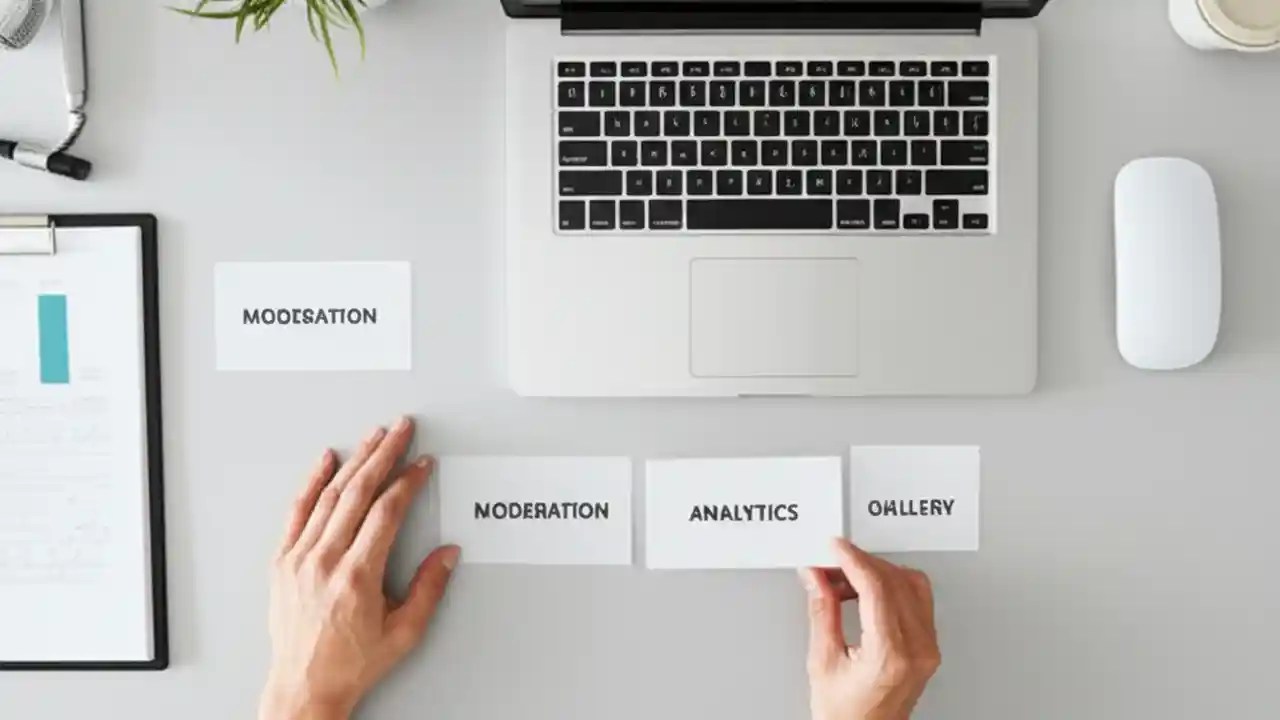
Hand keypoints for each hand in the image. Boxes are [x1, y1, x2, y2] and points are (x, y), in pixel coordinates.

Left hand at [259, 417, 460, 719]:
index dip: (408, 481)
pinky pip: (297, 512)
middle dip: (383, 454)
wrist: (304, 686)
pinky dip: (312, 483)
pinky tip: (325, 462)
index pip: (387, 512)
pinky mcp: (282, 563)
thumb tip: (447, 554)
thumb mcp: (404, 632)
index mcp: (357, 576)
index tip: (421, 465)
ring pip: (329, 496)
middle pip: (358, 492)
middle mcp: (324, 561)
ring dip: (354, 461)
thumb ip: (429, 588)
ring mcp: (299, 559)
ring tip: (372, 437)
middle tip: (400, 429)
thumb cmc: (350, 664)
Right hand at [800, 539, 940, 719]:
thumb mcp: (823, 662)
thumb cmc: (847, 716)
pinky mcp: (929, 647)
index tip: (836, 548)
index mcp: (890, 654)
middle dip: (861, 564)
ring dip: (879, 573)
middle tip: (832, 564)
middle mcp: (917, 649)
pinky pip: (918, 600)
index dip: (853, 560)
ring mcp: (928, 648)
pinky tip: (868, 593)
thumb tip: (817, 578)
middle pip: (895, 581)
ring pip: (912, 584)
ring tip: (847, 581)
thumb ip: (822, 612)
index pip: (877, 588)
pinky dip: (893, 587)